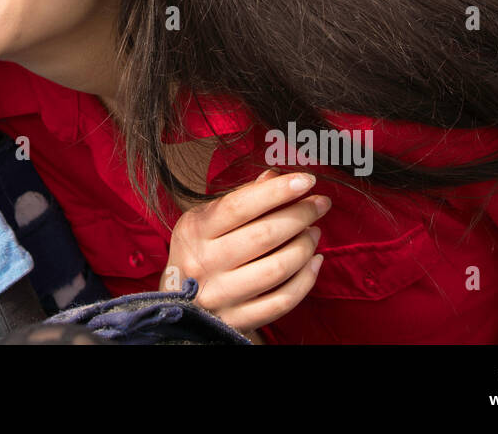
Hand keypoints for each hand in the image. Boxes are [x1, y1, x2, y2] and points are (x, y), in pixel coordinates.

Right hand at [162, 168, 328, 334]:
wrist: (178, 304)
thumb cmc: (196, 253)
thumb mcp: (204, 220)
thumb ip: (239, 199)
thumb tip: (272, 177)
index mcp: (195, 231)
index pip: (239, 206)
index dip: (276, 191)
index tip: (305, 180)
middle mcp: (205, 263)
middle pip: (264, 235)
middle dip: (300, 215)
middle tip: (319, 204)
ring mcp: (220, 295)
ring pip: (277, 269)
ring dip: (305, 247)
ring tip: (314, 232)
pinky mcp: (237, 320)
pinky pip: (282, 301)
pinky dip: (306, 280)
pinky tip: (313, 262)